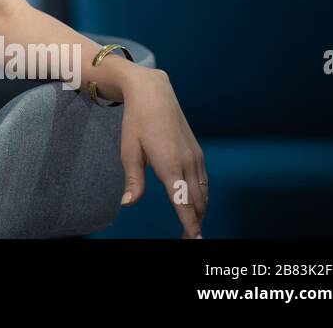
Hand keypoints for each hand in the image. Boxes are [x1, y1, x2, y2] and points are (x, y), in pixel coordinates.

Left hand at [118, 67, 207, 237]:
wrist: (153, 93)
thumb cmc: (137, 121)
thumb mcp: (129, 150)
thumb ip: (133, 180)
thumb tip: (128, 203)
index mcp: (170, 164)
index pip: (183, 202)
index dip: (189, 224)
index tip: (192, 239)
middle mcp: (188, 163)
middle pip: (197, 202)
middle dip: (195, 222)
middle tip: (187, 238)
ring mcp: (196, 157)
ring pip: (204, 193)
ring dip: (199, 210)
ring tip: (191, 224)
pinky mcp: (198, 152)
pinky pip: (204, 181)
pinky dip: (202, 196)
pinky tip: (194, 201)